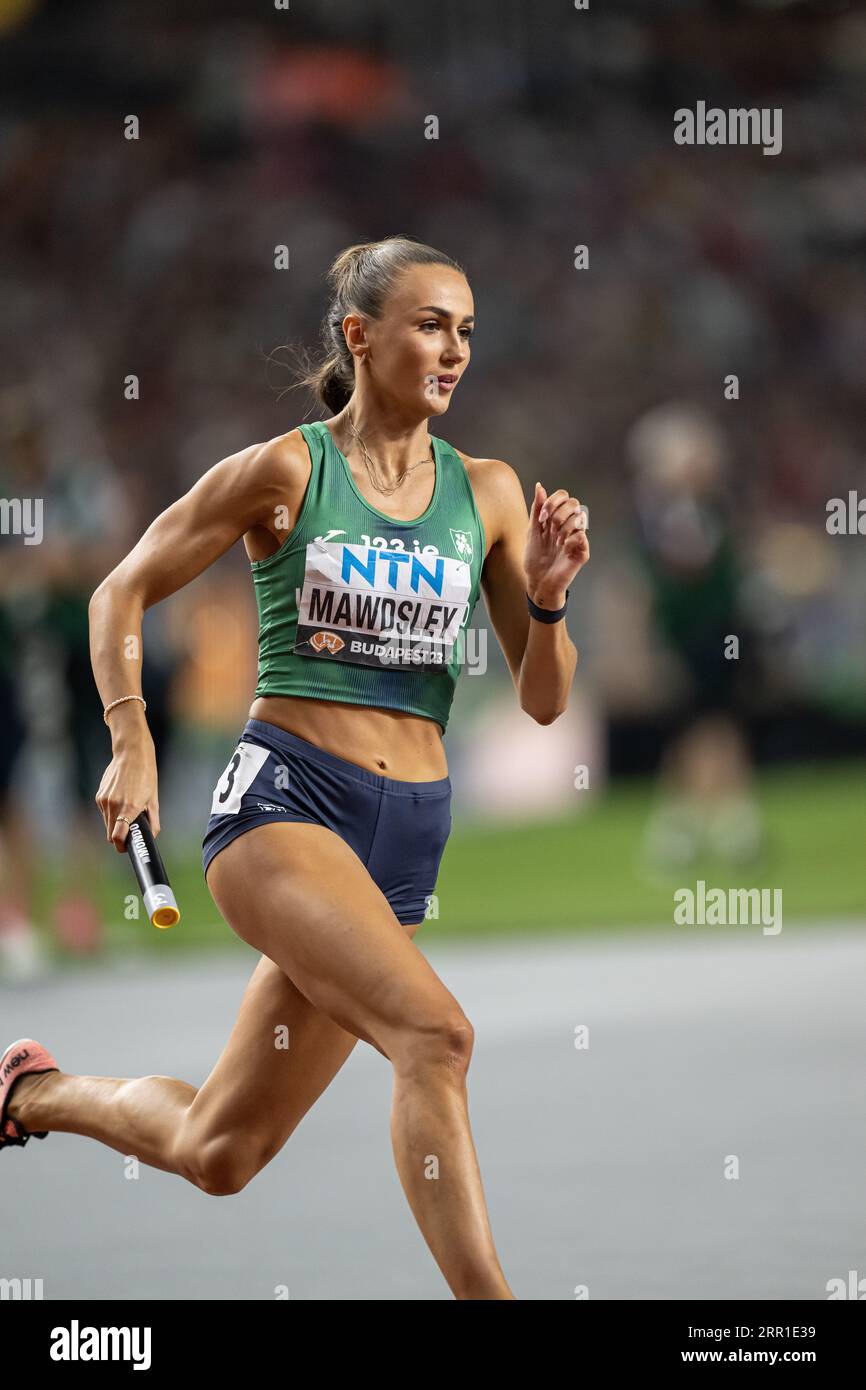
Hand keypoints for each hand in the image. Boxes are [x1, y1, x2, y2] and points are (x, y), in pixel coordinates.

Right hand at [95, 746, 160, 851]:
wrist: (132, 754)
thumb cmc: (146, 776)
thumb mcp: (154, 800)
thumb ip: (153, 821)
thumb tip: (152, 836)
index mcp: (128, 808)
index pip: (117, 837)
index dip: (121, 846)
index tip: (125, 848)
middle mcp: (113, 806)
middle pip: (110, 834)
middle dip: (119, 836)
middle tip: (129, 831)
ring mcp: (104, 800)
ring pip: (106, 823)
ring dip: (115, 823)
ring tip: (127, 811)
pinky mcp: (99, 796)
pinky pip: (104, 811)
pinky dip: (111, 812)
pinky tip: (121, 799)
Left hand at [525, 483, 589, 602]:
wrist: (537, 582)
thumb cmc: (535, 559)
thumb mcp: (532, 531)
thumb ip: (537, 509)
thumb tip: (539, 486)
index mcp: (557, 519)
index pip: (564, 496)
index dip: (553, 502)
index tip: (541, 518)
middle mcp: (569, 526)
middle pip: (574, 503)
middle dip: (558, 513)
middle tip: (549, 527)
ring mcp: (577, 538)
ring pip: (580, 517)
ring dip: (564, 527)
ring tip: (556, 541)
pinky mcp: (582, 552)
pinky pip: (582, 536)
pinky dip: (570, 539)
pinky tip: (563, 548)